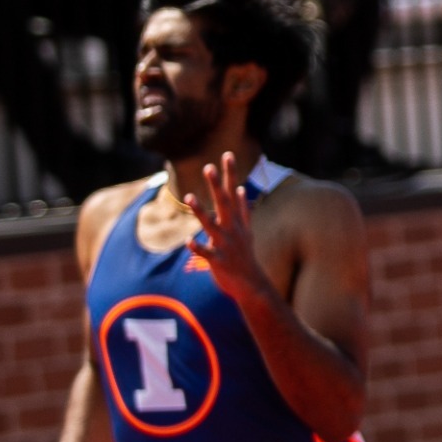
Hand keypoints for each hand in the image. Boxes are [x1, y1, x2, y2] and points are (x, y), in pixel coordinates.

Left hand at [187, 152, 273, 307]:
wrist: (252, 286)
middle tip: (209, 167)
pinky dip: (198, 248)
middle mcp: (232, 231)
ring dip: (201, 212)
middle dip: (216, 186)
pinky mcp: (220, 262)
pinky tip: (189, 241)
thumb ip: (242, 211)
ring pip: (212, 226)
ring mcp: (227, 246)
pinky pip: (207, 253)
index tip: (227, 155)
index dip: (230, 175)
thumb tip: (240, 190)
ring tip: (189, 197)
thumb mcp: (247, 231)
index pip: (233, 193)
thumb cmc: (245, 257)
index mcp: (237, 223)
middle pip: (224, 205)